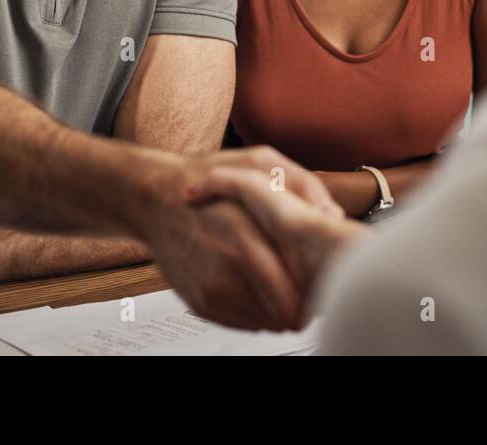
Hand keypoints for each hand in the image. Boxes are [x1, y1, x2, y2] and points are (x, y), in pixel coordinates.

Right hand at [133, 145, 344, 331]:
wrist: (154, 197)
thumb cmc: (208, 176)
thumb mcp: (258, 161)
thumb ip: (301, 183)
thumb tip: (331, 213)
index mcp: (243, 236)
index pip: (287, 292)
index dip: (313, 296)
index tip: (323, 286)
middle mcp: (224, 267)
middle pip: (279, 314)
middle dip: (302, 308)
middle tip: (310, 295)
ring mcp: (209, 288)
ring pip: (263, 324)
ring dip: (279, 313)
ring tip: (284, 289)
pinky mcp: (199, 302)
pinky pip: (241, 324)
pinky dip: (257, 314)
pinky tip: (258, 289)